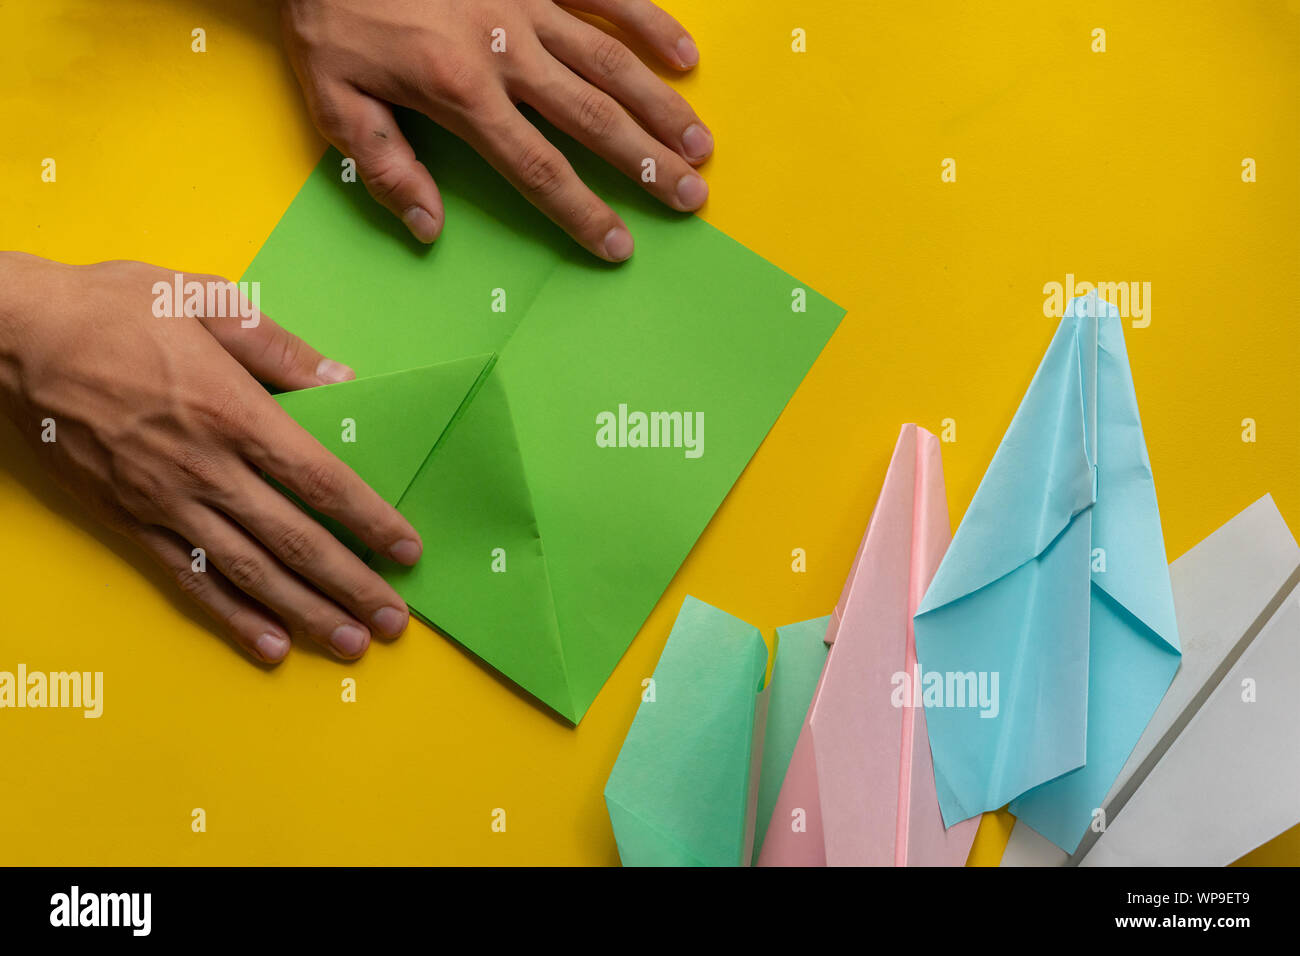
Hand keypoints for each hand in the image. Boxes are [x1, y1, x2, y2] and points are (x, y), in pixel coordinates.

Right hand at [0, 253, 422, 663]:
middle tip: (395, 623)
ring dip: (305, 612)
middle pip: (294, 540)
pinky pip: (189, 579)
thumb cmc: (114, 309)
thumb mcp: (206, 300)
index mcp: (234, 412)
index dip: (370, 520)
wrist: (9, 335)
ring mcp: (164, 502)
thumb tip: (346, 380)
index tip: (408, 551)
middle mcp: (205, 469)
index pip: (321, 480)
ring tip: (351, 644)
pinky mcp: (128, 522)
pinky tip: (269, 645)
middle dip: (351, 585)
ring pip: (248, 571)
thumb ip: (281, 348)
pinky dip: (231, 617)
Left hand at [280, 0, 712, 259]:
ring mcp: (526, 2)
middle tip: (691, 198)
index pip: (536, 169)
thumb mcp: (333, 97)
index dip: (582, 212)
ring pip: (609, 62)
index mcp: (458, 93)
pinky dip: (647, 21)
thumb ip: (384, 166)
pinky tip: (685, 54)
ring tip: (701, 145)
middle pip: (593, 120)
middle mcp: (505, 50)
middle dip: (646, 165)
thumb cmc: (330, 11)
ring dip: (660, 106)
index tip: (619, 246)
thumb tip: (430, 229)